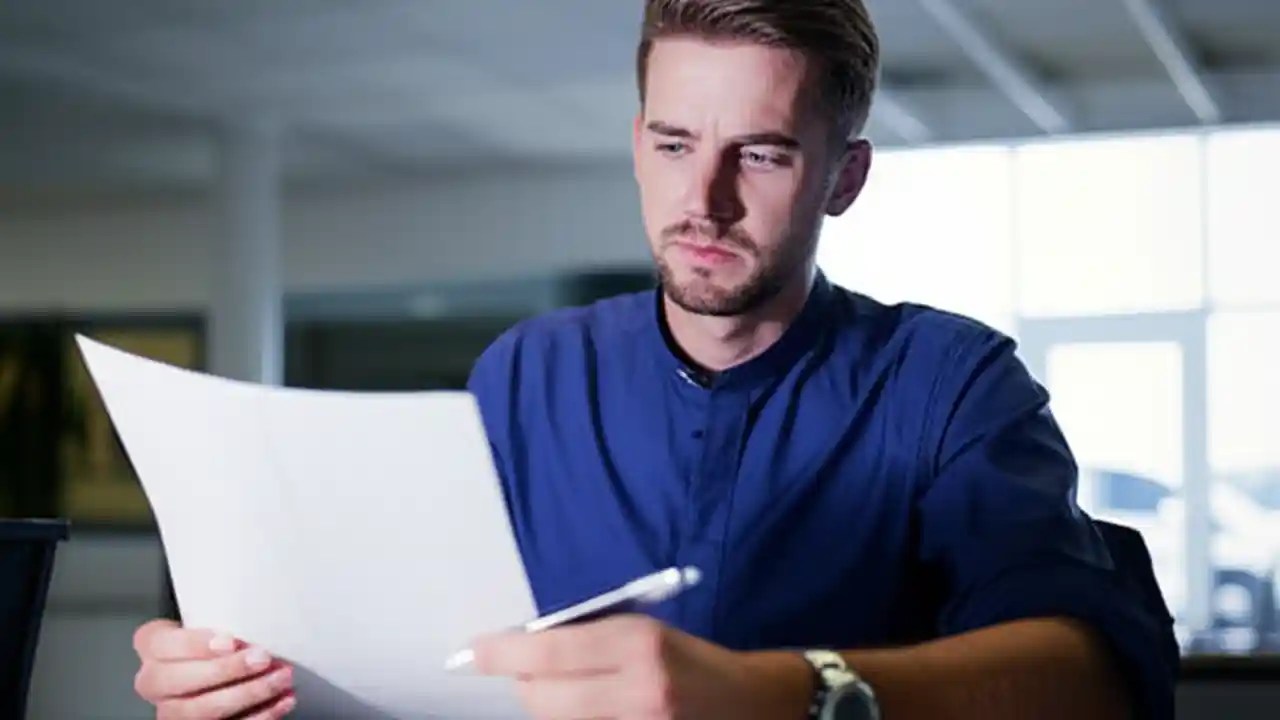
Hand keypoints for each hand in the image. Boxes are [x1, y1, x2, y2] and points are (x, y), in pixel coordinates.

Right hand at [132, 618, 296, 718]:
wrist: (209, 662)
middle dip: (228, 670)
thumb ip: (221, 624)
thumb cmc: (213, 637)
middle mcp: (154, 683)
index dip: (196, 645)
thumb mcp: (211, 620)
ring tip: (281, 678)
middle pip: (182, 681)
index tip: (231, 641)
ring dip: (250, 694)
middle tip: (264, 658)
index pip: (162, 645)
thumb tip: (255, 631)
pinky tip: (283, 700)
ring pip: (204, 711)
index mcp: (153, 646)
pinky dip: (260, 715)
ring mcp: (171, 710)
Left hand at [471, 614, 810, 719]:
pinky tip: (590, 710)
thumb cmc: (693, 660)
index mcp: (640, 644)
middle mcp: (638, 691)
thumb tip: (527, 646)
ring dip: (549, 708)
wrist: (753, 706)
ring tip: (575, 692)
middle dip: (525, 684)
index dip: (504, 652)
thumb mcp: (648, 630)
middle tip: (527, 671)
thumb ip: (591, 638)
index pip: (550, 651)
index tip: (476, 651)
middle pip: (543, 699)